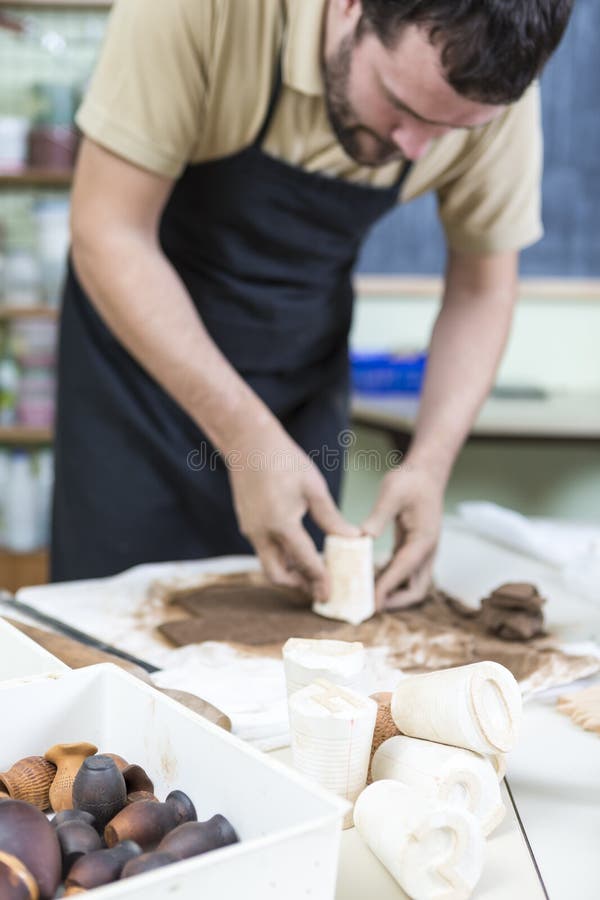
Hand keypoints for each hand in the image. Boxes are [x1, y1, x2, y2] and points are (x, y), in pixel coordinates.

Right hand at [227, 422, 358, 599]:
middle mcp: (261, 532)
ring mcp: (250, 529)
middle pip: (277, 575)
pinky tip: (297, 552)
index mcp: (281, 524)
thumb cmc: (285, 461)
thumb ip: (331, 519)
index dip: (319, 580)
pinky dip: (280, 557)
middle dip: (298, 586)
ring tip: (312, 573)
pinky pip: (264, 549)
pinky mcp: (247, 523)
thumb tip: (353, 539)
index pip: (304, 562)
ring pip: (269, 563)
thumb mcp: (314, 489)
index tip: (330, 595)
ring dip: (289, 572)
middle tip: (319, 589)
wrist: (249, 443)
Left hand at [362, 463, 443, 610]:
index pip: (404, 571)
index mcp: (424, 540)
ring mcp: (422, 552)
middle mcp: (427, 551)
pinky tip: (370, 581)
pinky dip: (390, 581)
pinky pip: (404, 573)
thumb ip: (379, 516)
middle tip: (369, 607)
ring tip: (366, 598)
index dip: (387, 588)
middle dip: (395, 602)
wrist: (425, 473)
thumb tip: (363, 538)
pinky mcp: (413, 549)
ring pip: (411, 585)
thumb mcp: (392, 493)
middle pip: (416, 589)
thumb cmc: (410, 481)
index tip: (371, 602)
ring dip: (392, 595)